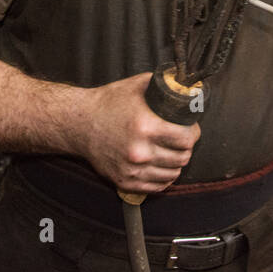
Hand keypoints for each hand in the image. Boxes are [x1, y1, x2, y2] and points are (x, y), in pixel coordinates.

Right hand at [76, 73, 199, 193]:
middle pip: (182, 158)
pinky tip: (161, 166)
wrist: (79, 123)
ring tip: (171, 152)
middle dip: (186, 148)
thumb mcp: (137, 86)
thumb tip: (186, 84)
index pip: (186, 139)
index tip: (191, 129)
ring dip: (176, 164)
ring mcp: (132, 169)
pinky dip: (164, 178)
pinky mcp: (125, 181)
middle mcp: (139, 151)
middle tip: (182, 140)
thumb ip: (163, 85)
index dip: (193, 133)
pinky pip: (157, 187)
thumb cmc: (108, 103)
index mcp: (145, 126)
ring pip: (172, 174)